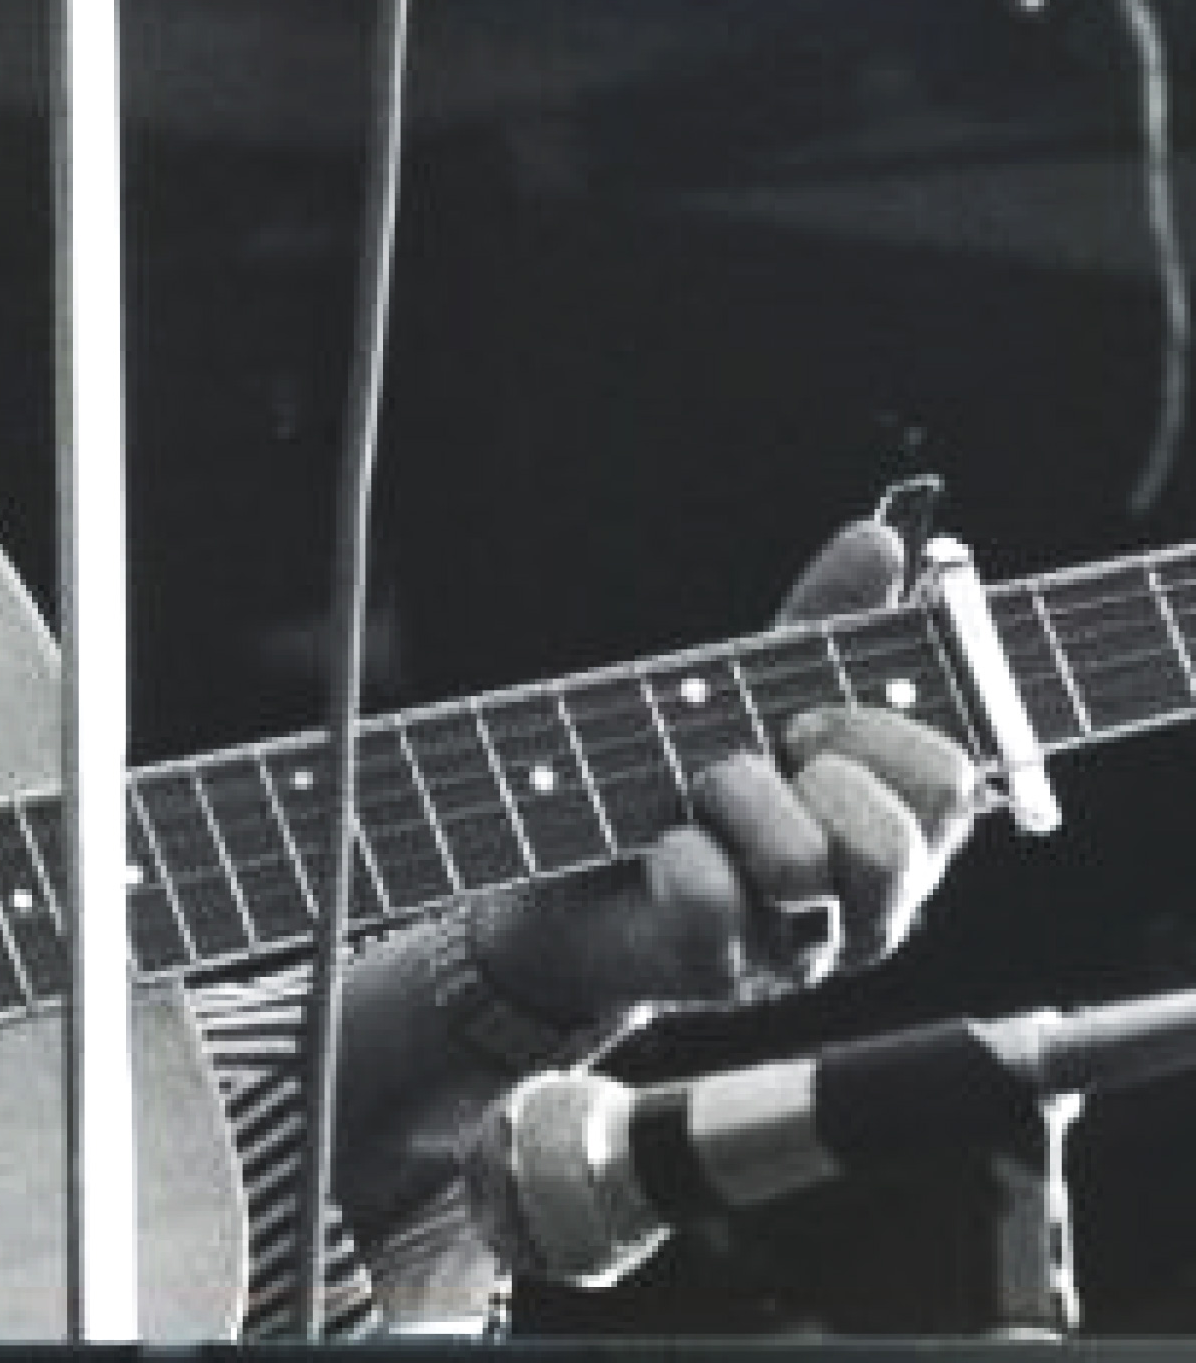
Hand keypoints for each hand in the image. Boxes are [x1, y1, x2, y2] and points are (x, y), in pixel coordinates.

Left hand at [473, 517, 983, 1029]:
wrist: (565, 876)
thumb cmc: (681, 780)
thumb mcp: (756, 693)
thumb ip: (825, 626)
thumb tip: (881, 538)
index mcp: (902, 832)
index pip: (950, 778)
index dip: (874, 728)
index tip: (806, 715)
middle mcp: (872, 906)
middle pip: (893, 836)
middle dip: (802, 771)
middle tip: (746, 761)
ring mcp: (801, 953)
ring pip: (804, 864)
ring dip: (730, 803)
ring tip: (693, 801)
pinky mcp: (716, 976)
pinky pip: (711, 900)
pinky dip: (672, 854)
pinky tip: (656, 850)